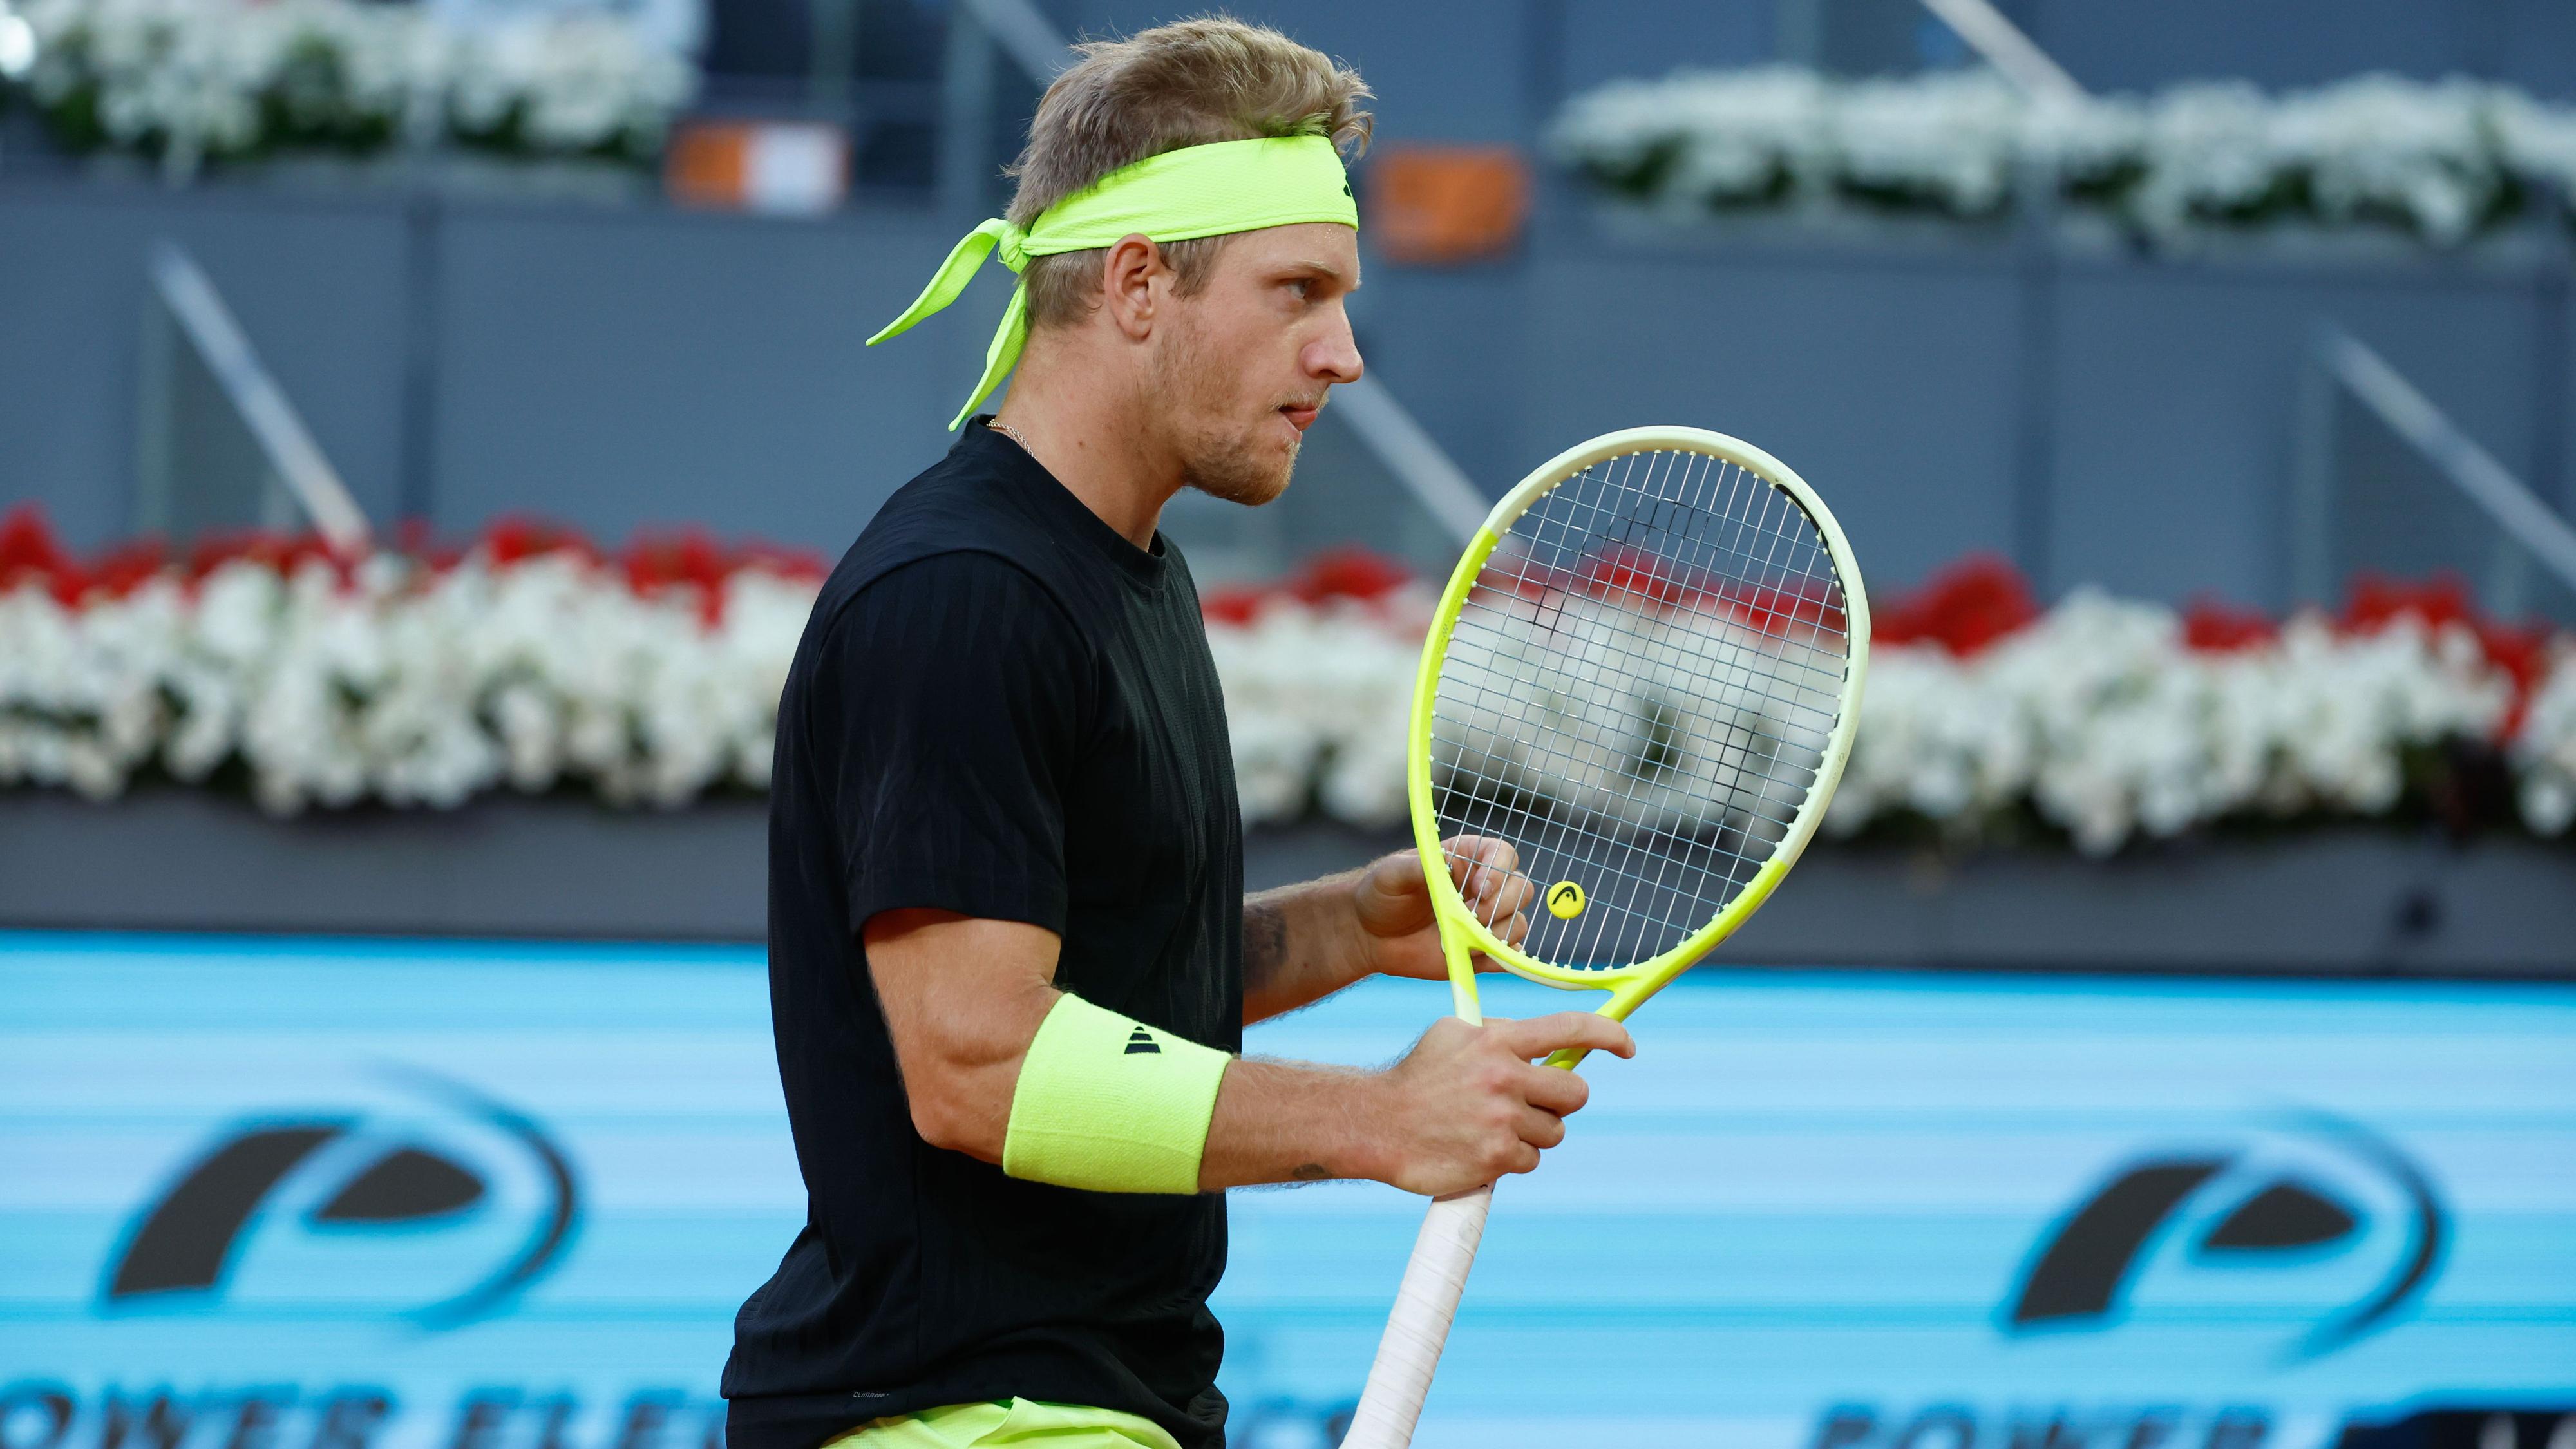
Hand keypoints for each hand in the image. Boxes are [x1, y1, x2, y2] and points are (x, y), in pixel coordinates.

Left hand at [1349, 835, 1536, 981]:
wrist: (1370, 934)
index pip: (1504, 855)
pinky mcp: (1482, 952)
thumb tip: (1444, 864)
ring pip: (1518, 925)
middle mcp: (1484, 888)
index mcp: (1468, 859)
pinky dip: (1496, 960)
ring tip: (1458, 938)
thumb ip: (1416, 867)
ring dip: (1496, 935)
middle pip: (1521, 890)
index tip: (1480, 888)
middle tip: (1468, 917)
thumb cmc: (1381, 893)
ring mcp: (1486, 921)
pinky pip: (1507, 958)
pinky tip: (1468, 956)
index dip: (1499, 870)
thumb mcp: (1391, 873)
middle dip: (1500, 906)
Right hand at [1368, 1013, 1634, 1196]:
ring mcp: (1502, 1118)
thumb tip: (1545, 1041)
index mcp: (1498, 1039)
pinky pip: (1532, 1160)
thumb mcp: (1453, 1034)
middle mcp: (1504, 1076)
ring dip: (1532, 1133)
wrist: (1375, 1124)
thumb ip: (1500, 1032)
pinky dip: (1512, 1159)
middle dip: (1560, 1100)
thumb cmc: (1417, 1078)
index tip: (1626, 1046)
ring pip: (1554, 1131)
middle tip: (1531, 1104)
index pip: (1570, 1028)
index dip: (1609, 1035)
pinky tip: (1481, 1149)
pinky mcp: (1497, 1157)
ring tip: (1492, 1128)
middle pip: (1575, 1092)